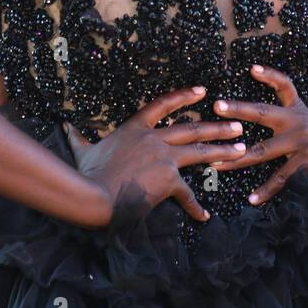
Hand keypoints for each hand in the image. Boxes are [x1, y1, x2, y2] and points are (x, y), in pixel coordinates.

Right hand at [65, 85, 247, 225]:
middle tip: (237, 124)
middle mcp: (154, 138)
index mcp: (136, 128)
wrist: (94, 193)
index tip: (202, 91)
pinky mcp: (169, 179)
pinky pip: (187, 194)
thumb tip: (66, 127)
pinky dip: (195, 207)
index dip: (183, 97)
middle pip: (192, 127)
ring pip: (199, 150)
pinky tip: (205, 215)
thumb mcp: (83, 151)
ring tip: (241, 148)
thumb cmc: (87, 172)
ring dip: (223, 149)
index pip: (163, 105)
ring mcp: (164, 157)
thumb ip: (79, 138)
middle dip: (217, 125)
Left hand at [208, 64, 307, 205]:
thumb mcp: (307, 125)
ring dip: (237, 159)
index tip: (251, 68)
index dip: (270, 75)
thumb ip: (288, 119)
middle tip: (216, 106)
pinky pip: (280, 177)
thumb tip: (253, 118)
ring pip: (262, 150)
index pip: (284, 86)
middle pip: (263, 112)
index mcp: (297, 111)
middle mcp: (299, 121)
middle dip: (238, 109)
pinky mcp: (307, 161)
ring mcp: (303, 140)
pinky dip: (266, 191)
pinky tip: (252, 199)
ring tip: (217, 164)